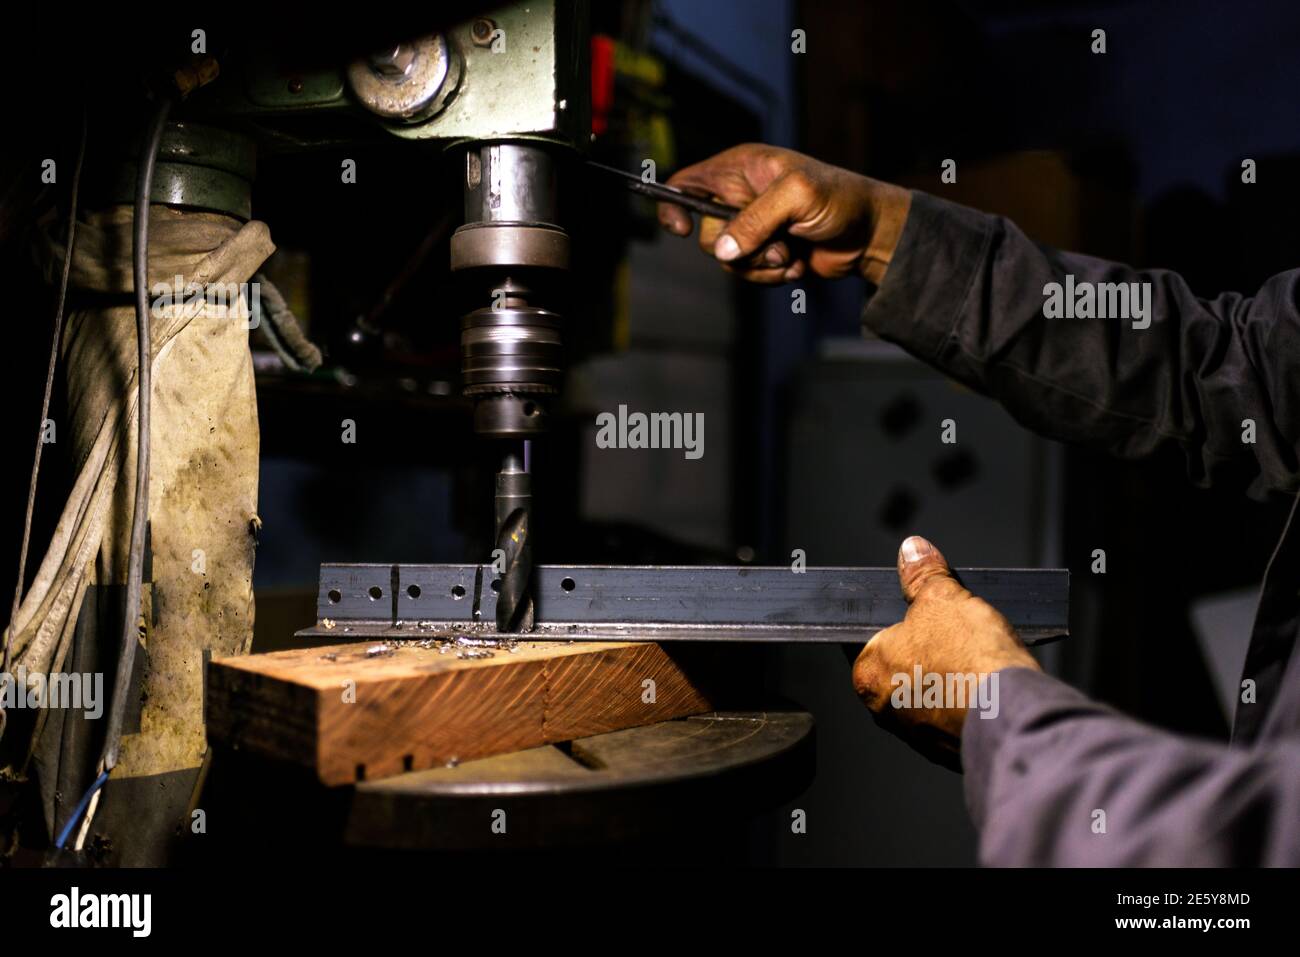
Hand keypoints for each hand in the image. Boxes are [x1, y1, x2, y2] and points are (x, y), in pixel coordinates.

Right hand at [657, 143, 910, 284]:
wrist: (871, 234)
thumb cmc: (839, 199)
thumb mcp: (796, 197)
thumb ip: (754, 220)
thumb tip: (722, 251)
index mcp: (741, 168)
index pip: (688, 182)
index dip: (675, 205)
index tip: (684, 231)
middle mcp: (741, 196)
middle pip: (707, 231)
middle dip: (737, 247)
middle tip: (773, 243)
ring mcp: (753, 227)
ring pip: (728, 259)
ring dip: (759, 265)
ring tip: (790, 254)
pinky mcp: (766, 253)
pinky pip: (748, 274)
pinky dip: (772, 275)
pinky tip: (798, 263)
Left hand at [852, 535, 1040, 767]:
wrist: (1012, 712)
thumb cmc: (970, 661)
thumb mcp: (943, 597)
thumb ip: (922, 574)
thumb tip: (912, 551)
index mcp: (869, 672)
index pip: (871, 638)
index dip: (897, 622)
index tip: (919, 616)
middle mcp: (885, 709)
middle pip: (901, 665)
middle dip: (927, 648)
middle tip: (955, 633)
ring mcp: (917, 734)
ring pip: (928, 692)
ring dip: (947, 676)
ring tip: (975, 658)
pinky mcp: (948, 749)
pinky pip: (953, 715)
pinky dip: (966, 700)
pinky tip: (984, 685)